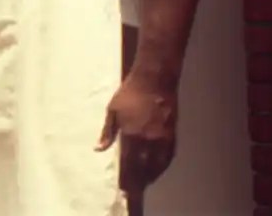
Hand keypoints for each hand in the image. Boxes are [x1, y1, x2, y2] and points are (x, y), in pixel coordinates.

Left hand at [96, 74, 177, 195]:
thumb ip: (107, 132)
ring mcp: (163, 138)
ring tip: (144, 184)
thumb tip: (98, 149)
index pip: (128, 164)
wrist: (154, 80)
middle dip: (138, 182)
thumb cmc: (129, 93)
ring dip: (151, 176)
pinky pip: (169, 157)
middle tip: (133, 191)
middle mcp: (148, 140)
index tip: (123, 188)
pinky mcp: (173, 134)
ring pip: (158, 165)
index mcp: (131, 135)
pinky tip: (157, 170)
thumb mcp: (112, 110)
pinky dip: (163, 167)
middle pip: (144, 169)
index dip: (126, 178)